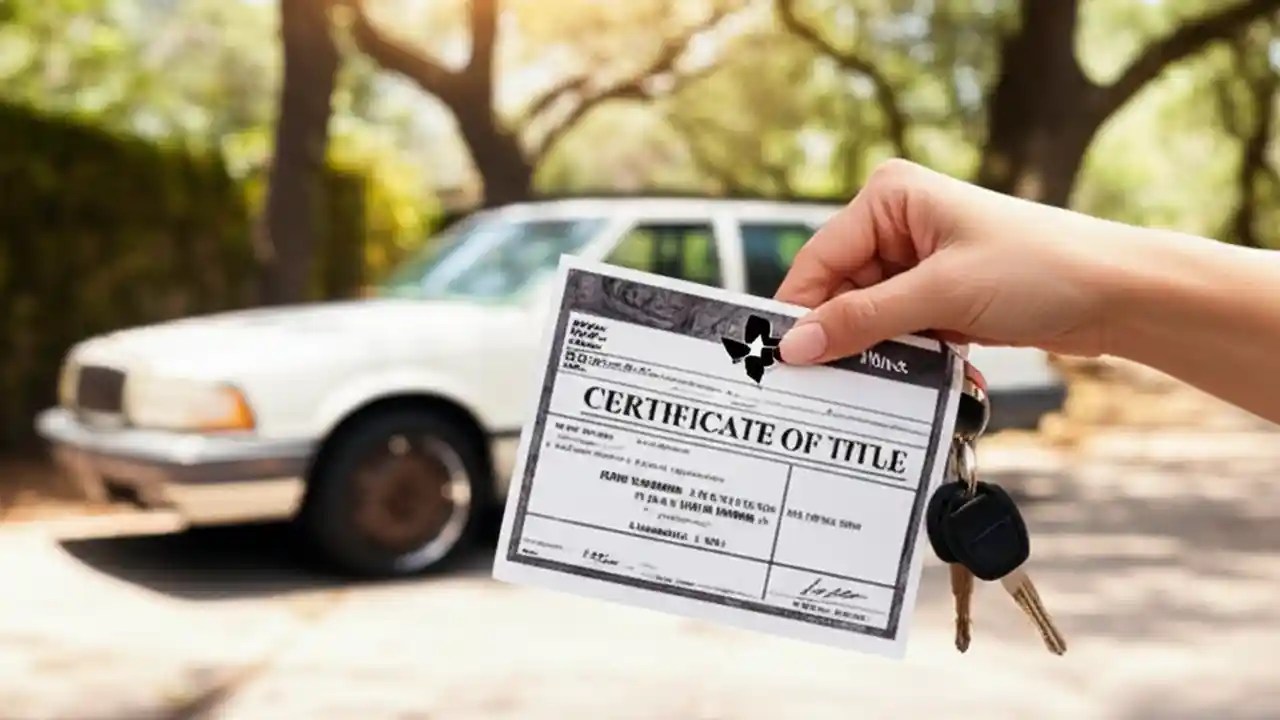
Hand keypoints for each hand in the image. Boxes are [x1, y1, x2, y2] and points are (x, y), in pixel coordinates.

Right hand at [775, 159, 1134, 363]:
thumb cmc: (1043, 267)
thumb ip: (862, 320)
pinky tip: (927, 376)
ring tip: (886, 385)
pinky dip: (908, 358)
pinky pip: (900, 331)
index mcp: (890, 196)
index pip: (819, 260)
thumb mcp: (941, 294)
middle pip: (839, 292)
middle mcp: (899, 222)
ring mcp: (921, 260)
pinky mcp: (941, 294)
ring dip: (879, 354)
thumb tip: (795, 346)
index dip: (800, 311)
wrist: (1120, 294)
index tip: (781, 361)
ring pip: (868, 317)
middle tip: (827, 387)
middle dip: (841, 338)